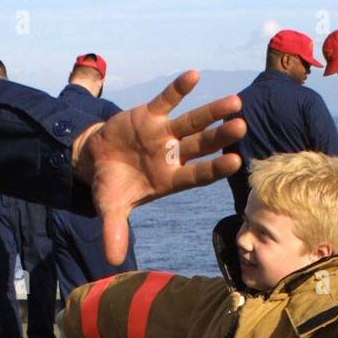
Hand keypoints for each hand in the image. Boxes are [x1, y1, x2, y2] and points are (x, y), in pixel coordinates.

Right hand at [70, 70, 245, 263]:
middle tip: (241, 127)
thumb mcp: (110, 208)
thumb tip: (113, 261)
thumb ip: (115, 231)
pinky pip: (167, 100)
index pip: (198, 174)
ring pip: (192, 122)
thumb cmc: (110, 186)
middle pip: (202, 145)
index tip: (236, 160)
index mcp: (170, 179)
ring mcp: (163, 134)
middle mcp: (173, 156)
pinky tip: (194, 76)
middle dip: (220, 137)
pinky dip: (178, 89)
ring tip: (235, 102)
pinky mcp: (149, 115)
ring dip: (212, 112)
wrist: (95, 160)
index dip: (215, 167)